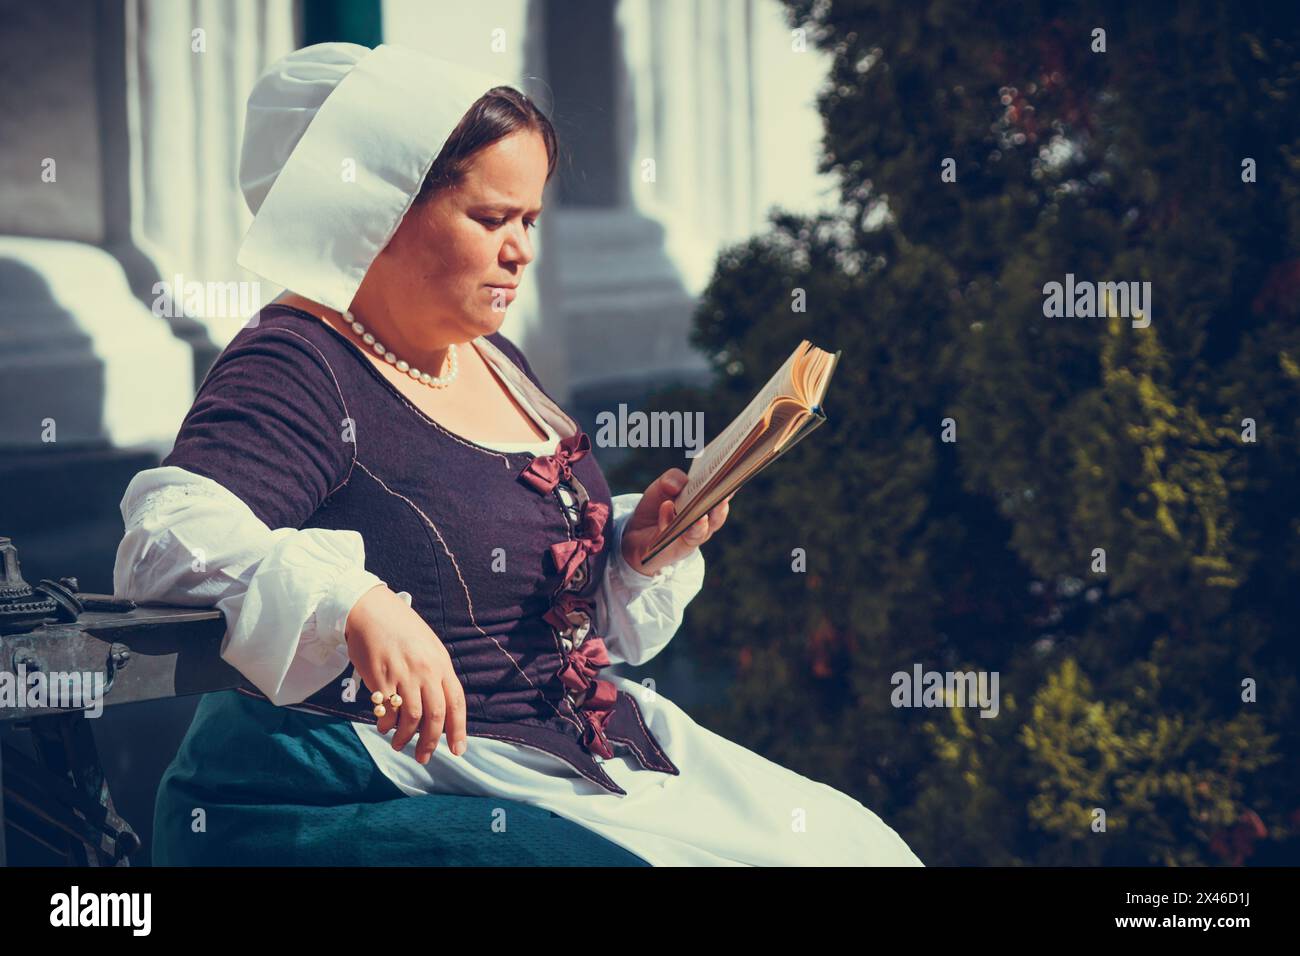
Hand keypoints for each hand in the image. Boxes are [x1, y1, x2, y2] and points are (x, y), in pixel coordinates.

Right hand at [344, 585, 467, 764]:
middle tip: (423, 757)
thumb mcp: (428, 647)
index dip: (458, 729)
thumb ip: (435, 675)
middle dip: (431, 743)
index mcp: (441, 663)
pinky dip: (387, 724)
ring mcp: (403, 674)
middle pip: (435, 716)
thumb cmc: (401, 629)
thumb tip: (439, 708)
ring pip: (411, 718)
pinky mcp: (381, 677)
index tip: (457, 750)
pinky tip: (384, 726)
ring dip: (406, 738)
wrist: (370, 610)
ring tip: (399, 745)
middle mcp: (426, 671)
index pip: (456, 702)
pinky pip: (388, 710)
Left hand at [619, 468, 733, 577]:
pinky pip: (675, 534)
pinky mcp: (676, 548)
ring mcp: (692, 537)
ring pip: (702, 530)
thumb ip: (671, 479)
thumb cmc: (657, 507)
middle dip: (721, 502)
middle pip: (718, 513)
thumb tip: (677, 486)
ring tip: (702, 509)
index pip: (722, 493)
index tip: (735, 470)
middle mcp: (705, 522)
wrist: (635, 534)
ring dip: (702, 520)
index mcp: (706, 503)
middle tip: (724, 491)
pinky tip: (666, 507)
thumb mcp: (662, 487)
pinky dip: (669, 519)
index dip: (730, 483)